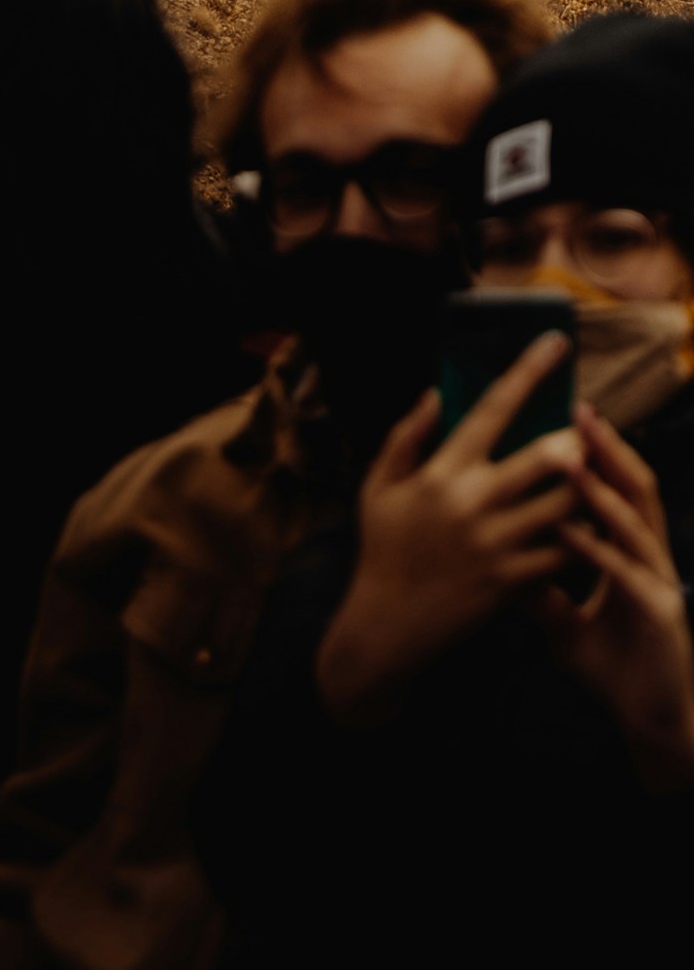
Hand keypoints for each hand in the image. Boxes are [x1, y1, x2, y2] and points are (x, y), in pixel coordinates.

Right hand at [316, 336, 579, 723]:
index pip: (493, 408)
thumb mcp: (378, 484)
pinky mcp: (514, 581)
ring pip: (565, 506)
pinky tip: (582, 523)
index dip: (529, 371)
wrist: (388, 624)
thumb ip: (406, 435)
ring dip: (585, 486)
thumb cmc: (383, 548)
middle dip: (577, 437)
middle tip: (589, 425)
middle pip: (546, 458)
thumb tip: (435, 394)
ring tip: (591, 474)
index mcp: (442, 471)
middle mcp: (473, 503)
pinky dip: (579, 534)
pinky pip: (563, 552)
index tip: (557, 344)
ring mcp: (497, 544)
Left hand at [541, 406, 693, 790]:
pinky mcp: (662, 615)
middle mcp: (649, 558)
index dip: (594, 451)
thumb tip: (492, 551)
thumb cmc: (611, 668)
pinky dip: (601, 550)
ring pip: (637, 523)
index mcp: (628, 552)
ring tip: (573, 458)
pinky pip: (629, 575)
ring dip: (604, 490)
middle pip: (634, 488)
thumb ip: (535, 584)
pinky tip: (572, 534)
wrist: (649, 722)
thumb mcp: (562, 620)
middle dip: (607, 448)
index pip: (614, 487)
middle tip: (577, 409)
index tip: (560, 413)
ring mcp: (660, 583)